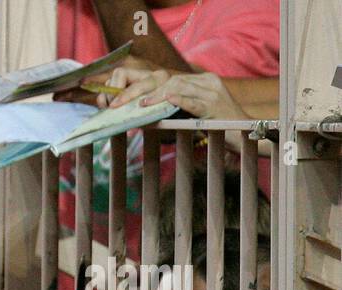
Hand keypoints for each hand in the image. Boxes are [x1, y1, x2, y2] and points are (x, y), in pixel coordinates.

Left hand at [99, 66, 247, 119]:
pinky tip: (165, 101)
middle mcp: (206, 82)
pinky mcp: (216, 105)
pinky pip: (194, 101)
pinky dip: (178, 100)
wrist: (247, 134)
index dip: (143, 86)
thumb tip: (143, 117)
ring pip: (178, 86)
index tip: (122, 97)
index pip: (167, 78)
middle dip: (142, 90)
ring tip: (138, 105)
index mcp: (201, 81)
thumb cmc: (217, 127)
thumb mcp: (192, 115)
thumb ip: (173, 111)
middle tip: (120, 102)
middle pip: (169, 80)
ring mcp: (212, 91)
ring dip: (155, 96)